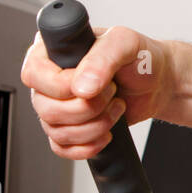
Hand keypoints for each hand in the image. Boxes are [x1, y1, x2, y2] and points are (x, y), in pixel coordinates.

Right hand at [20, 25, 171, 159]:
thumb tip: (81, 88)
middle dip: (88, 108)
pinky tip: (107, 133)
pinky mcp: (68, 128)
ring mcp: (56, 106)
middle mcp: (49, 80)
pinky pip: (62, 148)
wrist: (158, 83)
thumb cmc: (139, 58)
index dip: (62, 86)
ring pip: (56, 131)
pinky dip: (88, 146)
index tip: (93, 84)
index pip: (33, 74)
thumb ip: (102, 59)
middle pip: (45, 108)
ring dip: (94, 126)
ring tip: (116, 107)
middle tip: (112, 93)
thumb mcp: (125, 44)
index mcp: (52, 52)